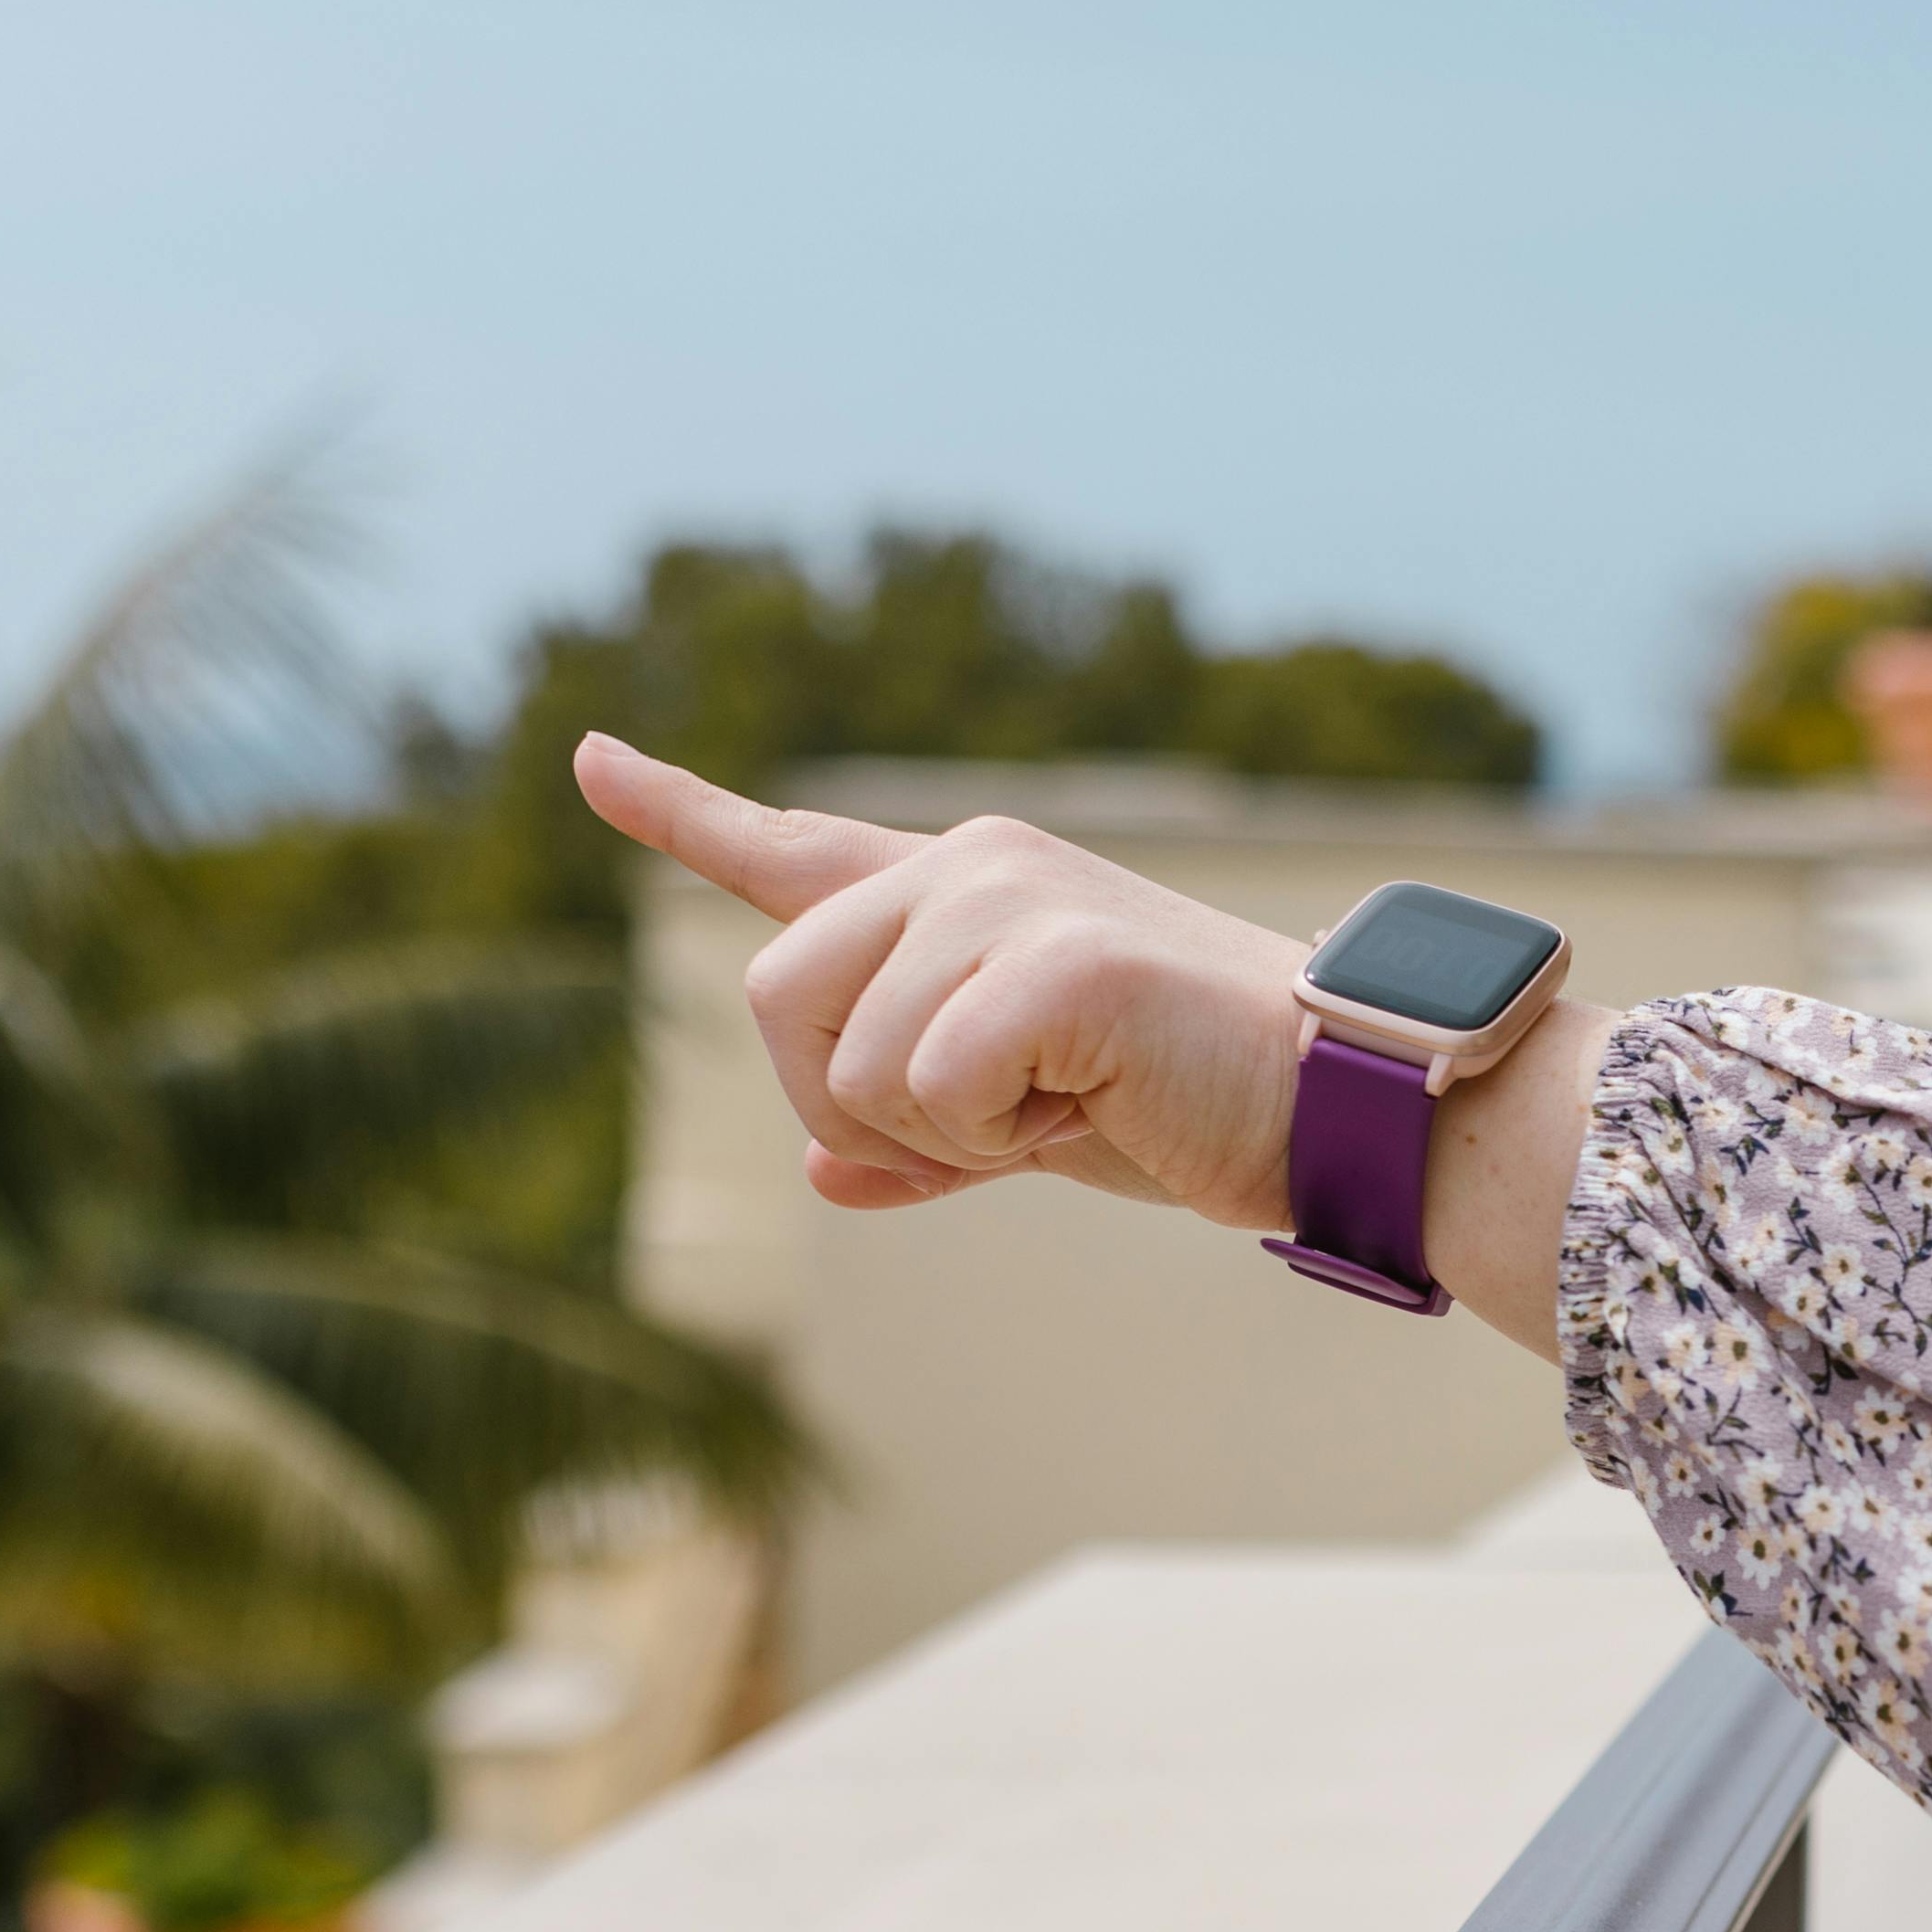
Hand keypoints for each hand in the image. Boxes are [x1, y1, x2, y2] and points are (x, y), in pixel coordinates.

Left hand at [572, 733, 1321, 1225]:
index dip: (679, 814)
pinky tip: (1086, 1110)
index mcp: (959, 891)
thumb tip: (824, 1172)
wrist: (1343, 1107)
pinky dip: (995, 1143)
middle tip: (987, 1129)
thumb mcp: (1034, 1122)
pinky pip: (927, 1091)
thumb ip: (920, 1136)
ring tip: (1060, 1110)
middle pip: (773, 998)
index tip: (587, 758)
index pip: (792, 848)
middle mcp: (968, 865)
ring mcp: (1008, 899)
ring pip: (847, 1063)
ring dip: (940, 1137)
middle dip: (850, 1104)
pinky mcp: (1056, 958)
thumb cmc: (1201, 1106)